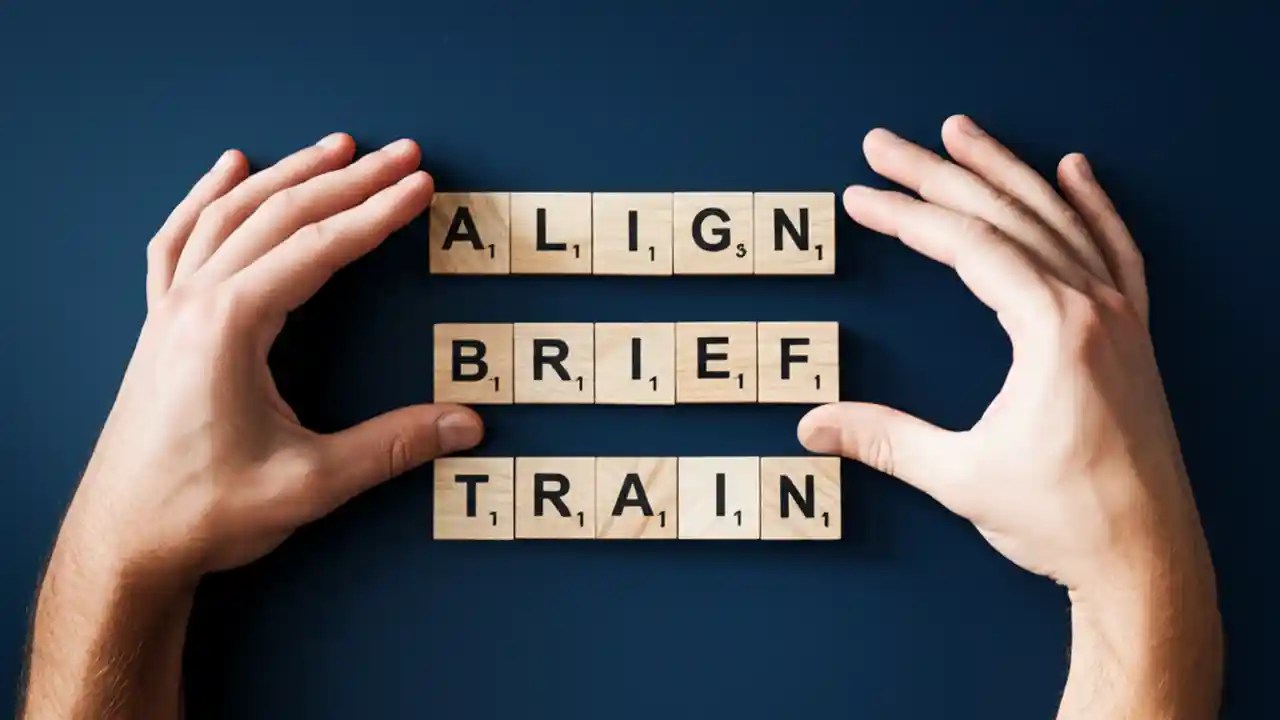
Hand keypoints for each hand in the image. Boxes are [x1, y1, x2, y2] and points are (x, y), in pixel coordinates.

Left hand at [62, 134, 483, 586]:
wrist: (122, 542)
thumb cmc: (203, 512)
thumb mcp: (310, 483)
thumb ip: (393, 446)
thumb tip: (466, 423)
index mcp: (229, 326)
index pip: (318, 248)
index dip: (378, 214)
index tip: (420, 186)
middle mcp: (195, 303)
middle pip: (280, 215)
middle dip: (348, 179)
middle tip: (402, 154)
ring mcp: (171, 309)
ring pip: (232, 214)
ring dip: (288, 174)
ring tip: (336, 145)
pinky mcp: (162, 325)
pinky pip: (180, 239)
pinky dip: (206, 197)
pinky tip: (227, 168)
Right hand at [797, 116, 1219, 716]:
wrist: (1147, 559)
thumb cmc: (1066, 519)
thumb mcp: (961, 477)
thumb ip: (884, 440)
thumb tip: (814, 425)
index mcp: (1052, 329)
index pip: (966, 245)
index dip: (905, 215)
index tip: (862, 196)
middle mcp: (1092, 308)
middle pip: (1007, 214)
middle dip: (939, 174)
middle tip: (886, 145)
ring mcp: (1120, 317)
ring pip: (1060, 217)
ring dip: (1006, 171)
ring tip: (963, 133)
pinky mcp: (1133, 336)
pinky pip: (1116, 249)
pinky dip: (1094, 206)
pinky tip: (1077, 172)